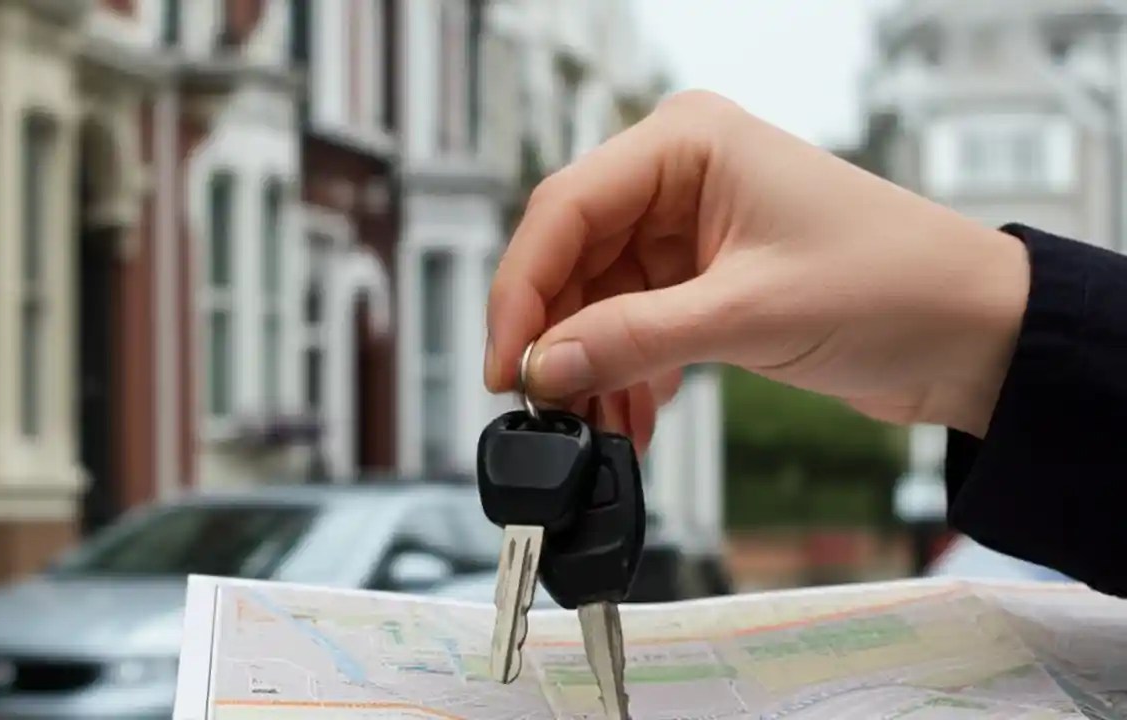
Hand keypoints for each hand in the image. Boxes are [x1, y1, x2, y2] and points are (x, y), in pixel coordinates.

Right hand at [485, 91, 1028, 450]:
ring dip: (591, 365)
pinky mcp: (703, 277)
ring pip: (598, 297)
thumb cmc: (895, 285)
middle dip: (555, 335)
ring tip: (594, 426)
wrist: (975, 334)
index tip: (506, 364)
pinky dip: (626, 372)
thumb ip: (634, 337)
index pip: (566, 208)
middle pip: (572, 255)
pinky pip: (634, 323)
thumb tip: (544, 364)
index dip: (523, 291)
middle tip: (540, 402)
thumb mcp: (749, 314)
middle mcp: (679, 176)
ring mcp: (689, 228)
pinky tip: (630, 417)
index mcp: (687, 143)